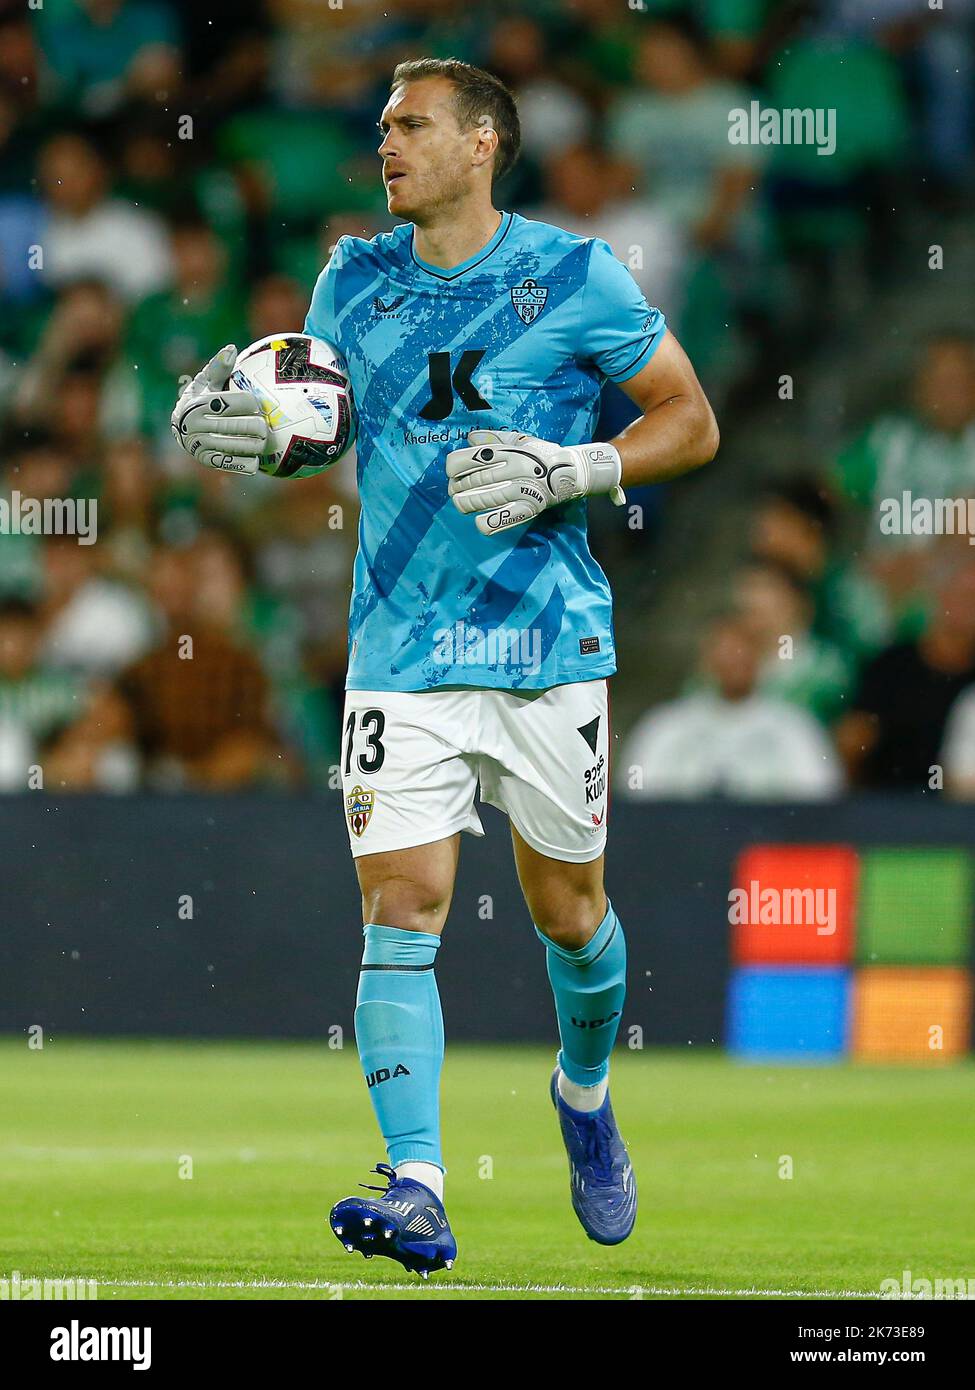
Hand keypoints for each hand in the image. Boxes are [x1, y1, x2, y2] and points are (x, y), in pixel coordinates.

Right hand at [170, 345, 267, 473]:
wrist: (183, 430)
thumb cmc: (200, 400)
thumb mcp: (205, 382)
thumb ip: (218, 367)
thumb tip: (232, 349)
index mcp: (198, 403)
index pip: (233, 402)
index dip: (249, 402)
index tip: (256, 403)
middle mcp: (196, 425)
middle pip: (239, 425)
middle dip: (257, 425)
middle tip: (264, 425)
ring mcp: (201, 445)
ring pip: (239, 445)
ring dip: (256, 444)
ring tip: (263, 440)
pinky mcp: (207, 461)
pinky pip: (233, 464)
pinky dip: (247, 462)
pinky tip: (255, 459)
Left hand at [446, 429, 623, 534]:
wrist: (570, 471)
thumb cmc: (541, 454)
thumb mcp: (520, 441)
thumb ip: (494, 439)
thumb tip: (469, 438)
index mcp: (508, 452)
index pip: (470, 459)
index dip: (453, 467)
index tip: (452, 473)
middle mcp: (513, 470)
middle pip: (472, 481)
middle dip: (457, 488)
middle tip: (455, 491)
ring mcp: (521, 490)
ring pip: (482, 500)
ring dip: (466, 504)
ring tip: (462, 504)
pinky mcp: (528, 509)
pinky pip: (501, 520)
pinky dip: (486, 523)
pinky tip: (479, 522)